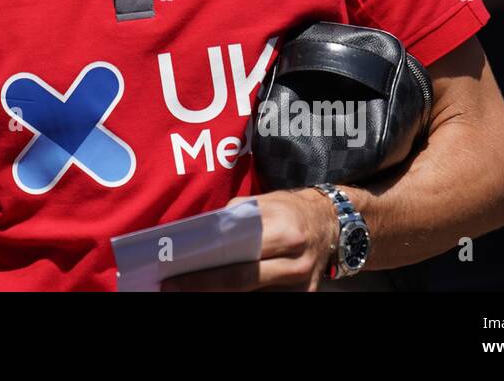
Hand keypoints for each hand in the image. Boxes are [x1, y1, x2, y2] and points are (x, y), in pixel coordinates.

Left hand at [158, 189, 336, 290]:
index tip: (174, 276)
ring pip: (256, 296)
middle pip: (244, 282)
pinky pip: (270, 299)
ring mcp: (303, 284)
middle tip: (172, 289)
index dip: (205, 272)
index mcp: (285, 232)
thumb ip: (233, 218)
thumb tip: (198, 236)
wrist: (330, 222)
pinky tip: (219, 293)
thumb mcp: (264, 203)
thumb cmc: (288, 210)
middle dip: (205, 286)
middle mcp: (296, 262)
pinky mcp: (305, 296)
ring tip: (191, 291)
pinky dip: (243, 297)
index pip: (239, 258)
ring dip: (221, 294)